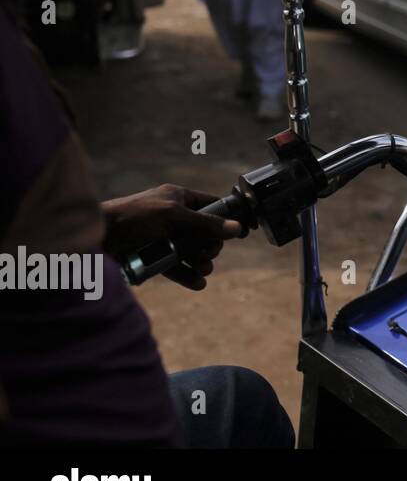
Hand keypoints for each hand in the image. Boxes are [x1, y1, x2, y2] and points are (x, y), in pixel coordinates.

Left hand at [102, 184, 243, 289]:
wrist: (95, 238)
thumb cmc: (133, 217)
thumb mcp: (172, 215)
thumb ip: (205, 223)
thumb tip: (236, 227)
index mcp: (178, 198)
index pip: (211, 205)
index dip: (224, 218)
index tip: (237, 233)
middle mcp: (173, 217)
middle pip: (204, 233)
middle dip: (210, 246)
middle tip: (209, 254)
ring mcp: (164, 237)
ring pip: (191, 251)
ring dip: (201, 262)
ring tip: (203, 270)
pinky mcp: (154, 256)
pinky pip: (176, 265)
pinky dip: (187, 274)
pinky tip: (197, 282)